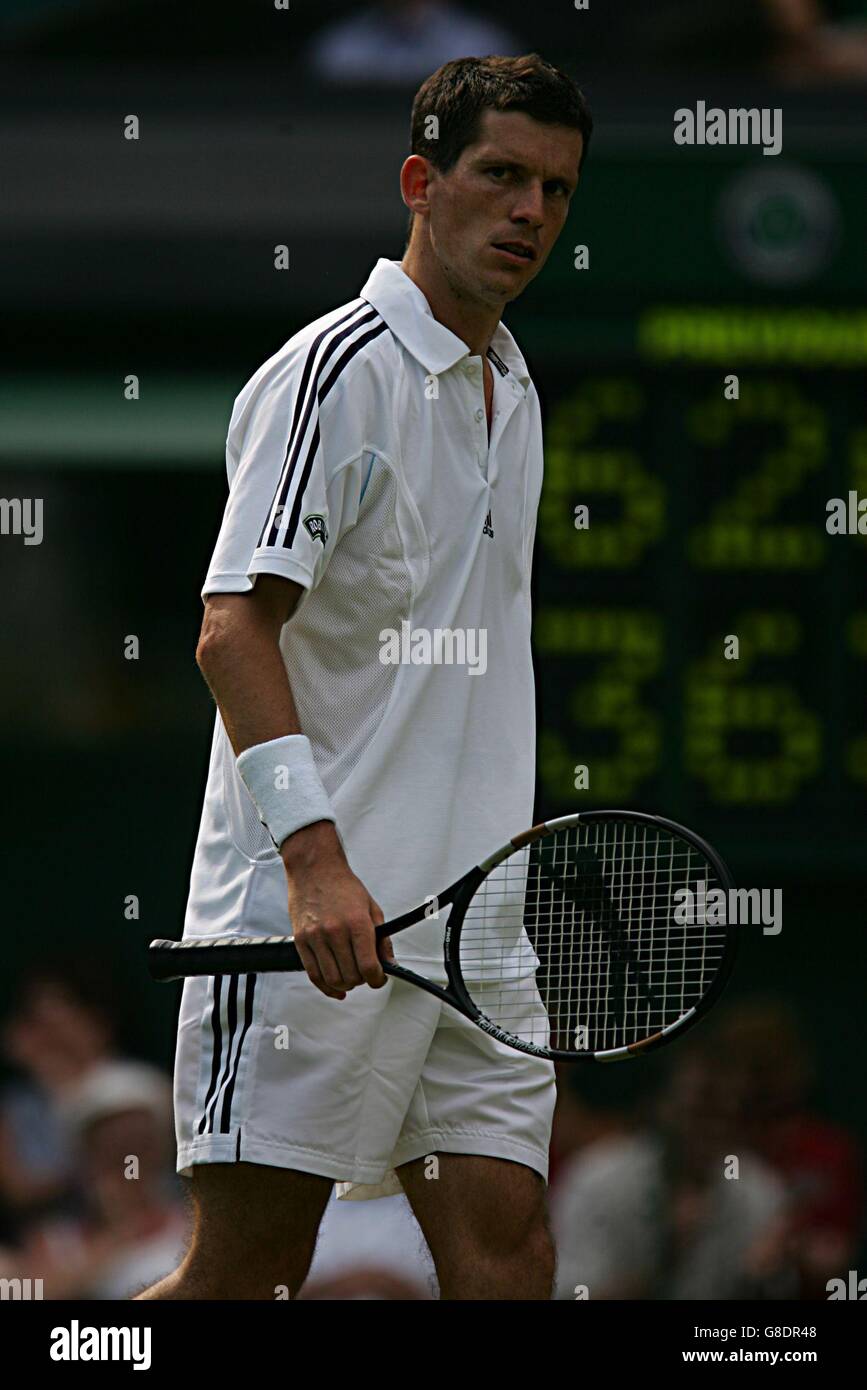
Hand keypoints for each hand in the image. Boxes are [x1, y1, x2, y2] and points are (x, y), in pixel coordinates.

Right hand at [281, 821, 393, 997]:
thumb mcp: (372, 908)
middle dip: (362, 980)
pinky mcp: (300, 941)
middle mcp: (335, 932)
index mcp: (356, 923)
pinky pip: (313, 974)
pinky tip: (336, 988)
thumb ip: (382, 939)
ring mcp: (315, 937)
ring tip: (351, 977)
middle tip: (366, 974)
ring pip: (333, 979)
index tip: (379, 979)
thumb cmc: (343, 886)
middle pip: (351, 976)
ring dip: (346, 985)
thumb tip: (389, 964)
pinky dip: (326, 987)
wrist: (314, 869)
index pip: (368, 966)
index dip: (377, 979)